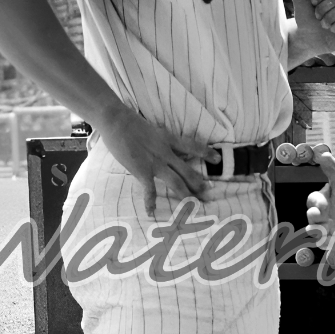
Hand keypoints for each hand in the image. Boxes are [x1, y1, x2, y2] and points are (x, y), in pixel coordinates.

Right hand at [98, 104, 219, 215]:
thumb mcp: (152, 130)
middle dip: (199, 183)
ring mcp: (155, 163)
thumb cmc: (130, 123)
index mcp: (168, 139)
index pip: (192, 146)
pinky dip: (150, 202)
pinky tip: (150, 212)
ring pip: (175, 181)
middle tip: (209, 194)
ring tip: (193, 204)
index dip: (206, 152)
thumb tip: (165, 147)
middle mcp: (166, 152)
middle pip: (187, 170)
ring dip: (185, 194)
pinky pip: (149, 189)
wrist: (116, 120)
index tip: (218, 159)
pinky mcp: (142, 171)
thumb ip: (160, 140)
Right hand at [305, 145, 334, 243]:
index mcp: (319, 201)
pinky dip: (331, 248)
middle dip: (313, 218)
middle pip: (311, 219)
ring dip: (319, 234)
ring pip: (316, 235)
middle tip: (319, 217)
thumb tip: (322, 153)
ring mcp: (325, 232)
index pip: (312, 200)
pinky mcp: (334, 244)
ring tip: (324, 233)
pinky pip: (328, 247)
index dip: (316, 202)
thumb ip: (332, 168)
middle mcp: (318, 217)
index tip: (323, 203)